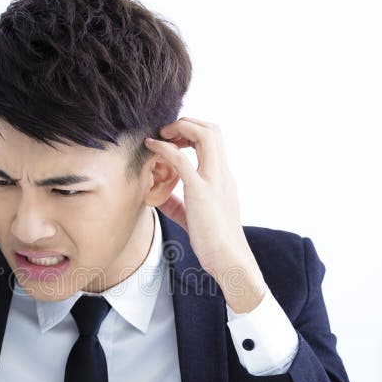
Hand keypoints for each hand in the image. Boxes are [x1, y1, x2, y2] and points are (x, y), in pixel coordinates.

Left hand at [144, 117, 256, 282]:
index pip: (214, 140)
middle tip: (166, 132)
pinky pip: (181, 160)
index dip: (193, 132)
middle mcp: (222, 173)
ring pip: (205, 134)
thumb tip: (159, 197)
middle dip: (188, 122)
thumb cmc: (213, 242)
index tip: (173, 138)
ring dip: (181, 127)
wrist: (229, 259)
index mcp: (222, 177)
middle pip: (213, 129)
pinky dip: (164, 148)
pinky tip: (151, 147)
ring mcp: (214, 180)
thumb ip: (177, 203)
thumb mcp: (193, 217)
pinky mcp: (201, 192)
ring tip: (161, 134)